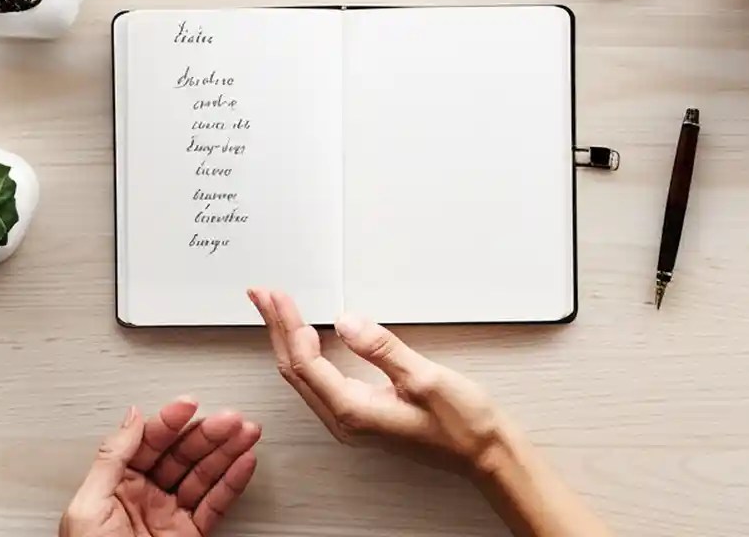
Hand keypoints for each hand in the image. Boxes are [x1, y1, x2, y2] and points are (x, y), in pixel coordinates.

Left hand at [59, 398, 259, 536]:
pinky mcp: (190, 536)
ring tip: (247, 432)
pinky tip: (244, 462)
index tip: (189, 405)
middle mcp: (143, 497)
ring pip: (203, 474)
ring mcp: (169, 516)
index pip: (148, 443)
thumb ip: (111, 459)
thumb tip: (132, 417)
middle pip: (181, 454)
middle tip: (230, 419)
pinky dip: (233, 482)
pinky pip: (215, 504)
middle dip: (208, 433)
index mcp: (115, 486)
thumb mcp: (88, 507)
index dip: (170, 421)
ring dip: (227, 450)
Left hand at [248, 289, 506, 475]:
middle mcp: (346, 419)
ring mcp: (353, 419)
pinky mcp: (363, 413)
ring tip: (277, 310)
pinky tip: (308, 337)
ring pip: (305, 375)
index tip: (278, 296)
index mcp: (354, 411)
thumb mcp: (424, 378)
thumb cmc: (462, 424)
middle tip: (262, 296)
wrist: (485, 453)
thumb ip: (382, 349)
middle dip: (277, 328)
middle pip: (295, 368)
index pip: (304, 361)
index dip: (287, 325)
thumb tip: (346, 322)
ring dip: (289, 339)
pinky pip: (321, 381)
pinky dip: (308, 353)